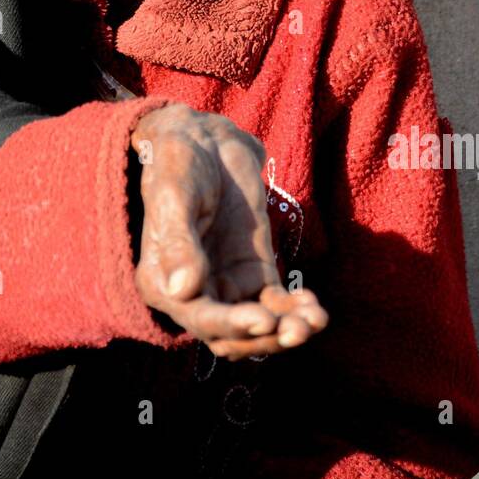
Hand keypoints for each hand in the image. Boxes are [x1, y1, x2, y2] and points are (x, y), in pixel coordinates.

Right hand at [131, 104, 327, 359]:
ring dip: (285, 331)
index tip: (263, 319)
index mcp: (162, 282)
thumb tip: (183, 290)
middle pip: (230, 334)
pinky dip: (295, 311)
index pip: (198, 317)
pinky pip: (275, 302)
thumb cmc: (178, 163)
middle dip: (263, 338)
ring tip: (314, 323)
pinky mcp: (253, 270)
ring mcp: (226, 283)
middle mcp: (193, 292)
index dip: (230, 324)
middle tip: (295, 331)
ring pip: (256, 325)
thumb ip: (178, 241)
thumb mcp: (174, 195)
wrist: (204, 140)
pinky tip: (316, 310)